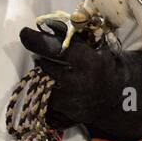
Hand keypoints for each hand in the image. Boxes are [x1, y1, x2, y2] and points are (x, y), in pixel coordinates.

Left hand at [19, 21, 141, 140]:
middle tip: (46, 52)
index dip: (38, 40)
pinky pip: (45, 99)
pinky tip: (58, 87)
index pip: (57, 50)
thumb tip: (50, 25)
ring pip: (42, 83)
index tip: (25, 33)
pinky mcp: (63, 116)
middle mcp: (77, 83)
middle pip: (45, 65)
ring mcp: (69, 102)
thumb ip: (76, 38)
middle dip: (42, 56)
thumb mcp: (98, 48)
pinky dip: (46, 91)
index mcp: (89, 63)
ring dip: (43, 74)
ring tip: (55, 70)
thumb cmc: (105, 66)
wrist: (116, 98)